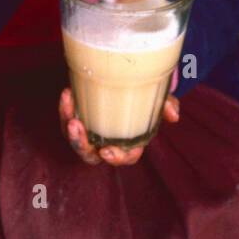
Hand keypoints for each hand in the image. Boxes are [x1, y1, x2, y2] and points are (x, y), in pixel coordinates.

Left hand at [58, 87, 179, 165]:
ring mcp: (90, 133)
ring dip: (69, 126)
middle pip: (91, 156)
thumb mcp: (157, 98)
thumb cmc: (142, 95)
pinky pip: (67, 121)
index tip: (107, 151)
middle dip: (81, 145)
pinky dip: (65, 109)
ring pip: (75, 140)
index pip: (125, 157)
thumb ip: (166, 104)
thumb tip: (173, 115)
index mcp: (128, 143)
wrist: (124, 81)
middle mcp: (107, 142)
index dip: (117, 157)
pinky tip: (68, 94)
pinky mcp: (77, 120)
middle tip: (77, 126)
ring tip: (68, 105)